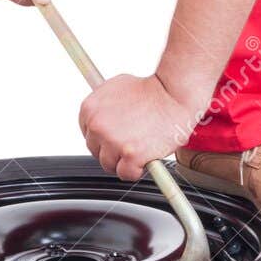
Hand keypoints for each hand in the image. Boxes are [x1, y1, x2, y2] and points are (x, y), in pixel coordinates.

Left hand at [78, 73, 195, 181]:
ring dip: (124, 161)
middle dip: (112, 151)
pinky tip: (145, 158)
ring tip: (140, 149)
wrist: (173, 92)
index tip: (114, 139)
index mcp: (90, 109)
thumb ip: (103, 106)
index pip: (88, 134)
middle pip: (96, 151)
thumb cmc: (151, 89)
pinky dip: (137, 170)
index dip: (103, 138)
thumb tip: (99, 117)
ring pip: (109, 165)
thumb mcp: (116, 87)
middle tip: (130, 144)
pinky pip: (127, 174)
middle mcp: (97, 126)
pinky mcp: (130, 155)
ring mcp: (113, 142)